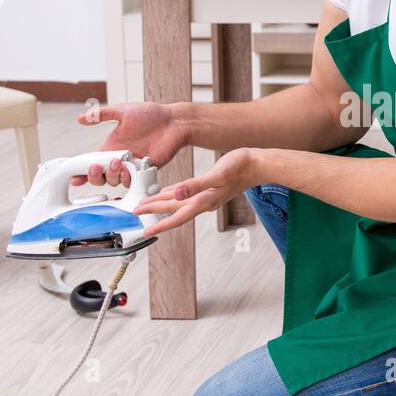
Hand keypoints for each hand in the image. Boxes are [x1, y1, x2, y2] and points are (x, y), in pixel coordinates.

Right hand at [71, 102, 188, 187]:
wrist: (174, 121)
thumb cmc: (151, 115)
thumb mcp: (123, 111)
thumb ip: (101, 115)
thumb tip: (80, 118)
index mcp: (111, 146)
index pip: (92, 162)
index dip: (82, 172)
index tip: (74, 177)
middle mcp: (120, 159)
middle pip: (100, 177)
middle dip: (95, 175)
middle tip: (97, 166)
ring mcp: (132, 166)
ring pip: (115, 182)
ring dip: (112, 176)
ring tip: (117, 163)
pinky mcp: (145, 170)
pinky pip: (133, 182)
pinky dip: (127, 179)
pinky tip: (128, 170)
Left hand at [131, 148, 260, 235]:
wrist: (258, 165)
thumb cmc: (241, 168)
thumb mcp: (217, 175)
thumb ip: (195, 186)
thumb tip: (176, 195)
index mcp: (204, 201)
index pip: (176, 217)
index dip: (159, 224)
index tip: (145, 230)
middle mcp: (204, 202)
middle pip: (174, 210)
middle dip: (155, 212)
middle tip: (137, 213)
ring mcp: (207, 196)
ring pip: (179, 203)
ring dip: (163, 205)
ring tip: (147, 205)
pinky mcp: (209, 188)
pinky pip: (187, 194)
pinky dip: (174, 194)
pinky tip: (168, 192)